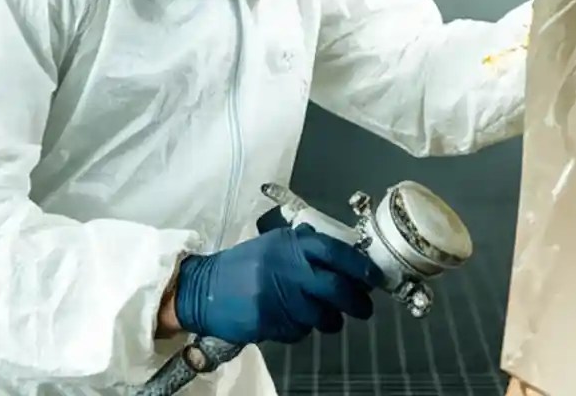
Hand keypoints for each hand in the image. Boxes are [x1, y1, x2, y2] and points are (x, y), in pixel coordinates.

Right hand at [172, 224, 382, 344]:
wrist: (202, 289)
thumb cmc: (241, 267)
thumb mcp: (272, 245)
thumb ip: (305, 248)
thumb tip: (347, 260)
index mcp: (288, 244)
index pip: (333, 251)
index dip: (359, 265)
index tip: (373, 276)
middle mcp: (285, 267)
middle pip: (336, 287)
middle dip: (356, 301)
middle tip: (363, 308)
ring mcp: (276, 296)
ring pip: (321, 315)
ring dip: (328, 320)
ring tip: (323, 316)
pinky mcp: (268, 321)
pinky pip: (299, 331)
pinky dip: (301, 329)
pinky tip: (289, 320)